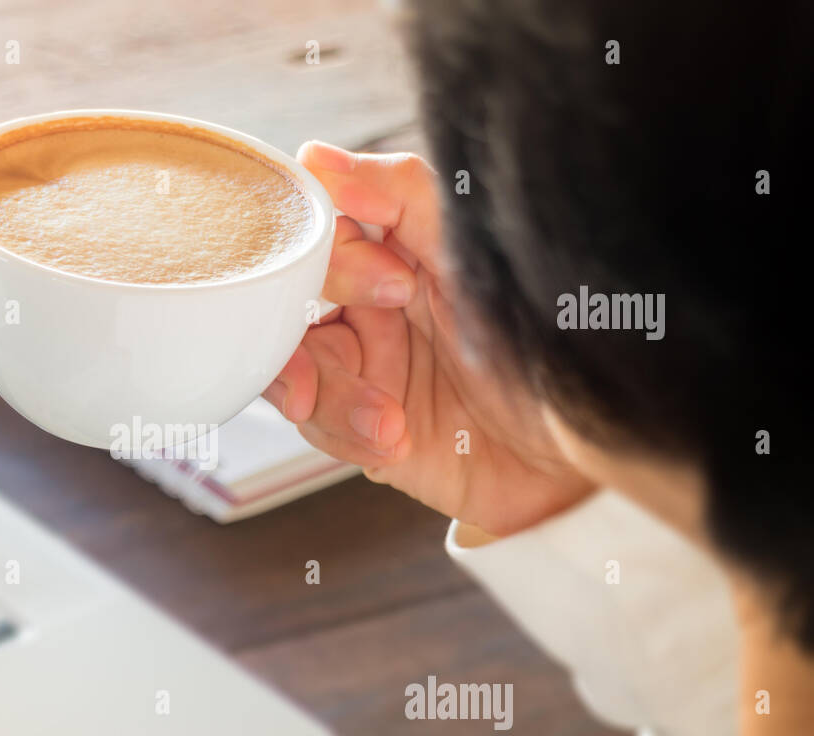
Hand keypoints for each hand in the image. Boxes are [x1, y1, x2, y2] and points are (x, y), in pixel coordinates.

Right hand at [263, 142, 593, 536]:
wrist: (592, 439)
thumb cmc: (550, 337)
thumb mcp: (476, 251)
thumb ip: (398, 195)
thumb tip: (317, 160)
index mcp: (387, 256)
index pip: (310, 242)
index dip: (329, 261)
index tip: (392, 282)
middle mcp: (368, 312)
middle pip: (280, 311)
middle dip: (299, 341)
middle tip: (357, 358)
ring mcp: (365, 373)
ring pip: (290, 373)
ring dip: (328, 397)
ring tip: (384, 417)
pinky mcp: (367, 434)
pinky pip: (319, 431)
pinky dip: (347, 434)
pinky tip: (392, 438)